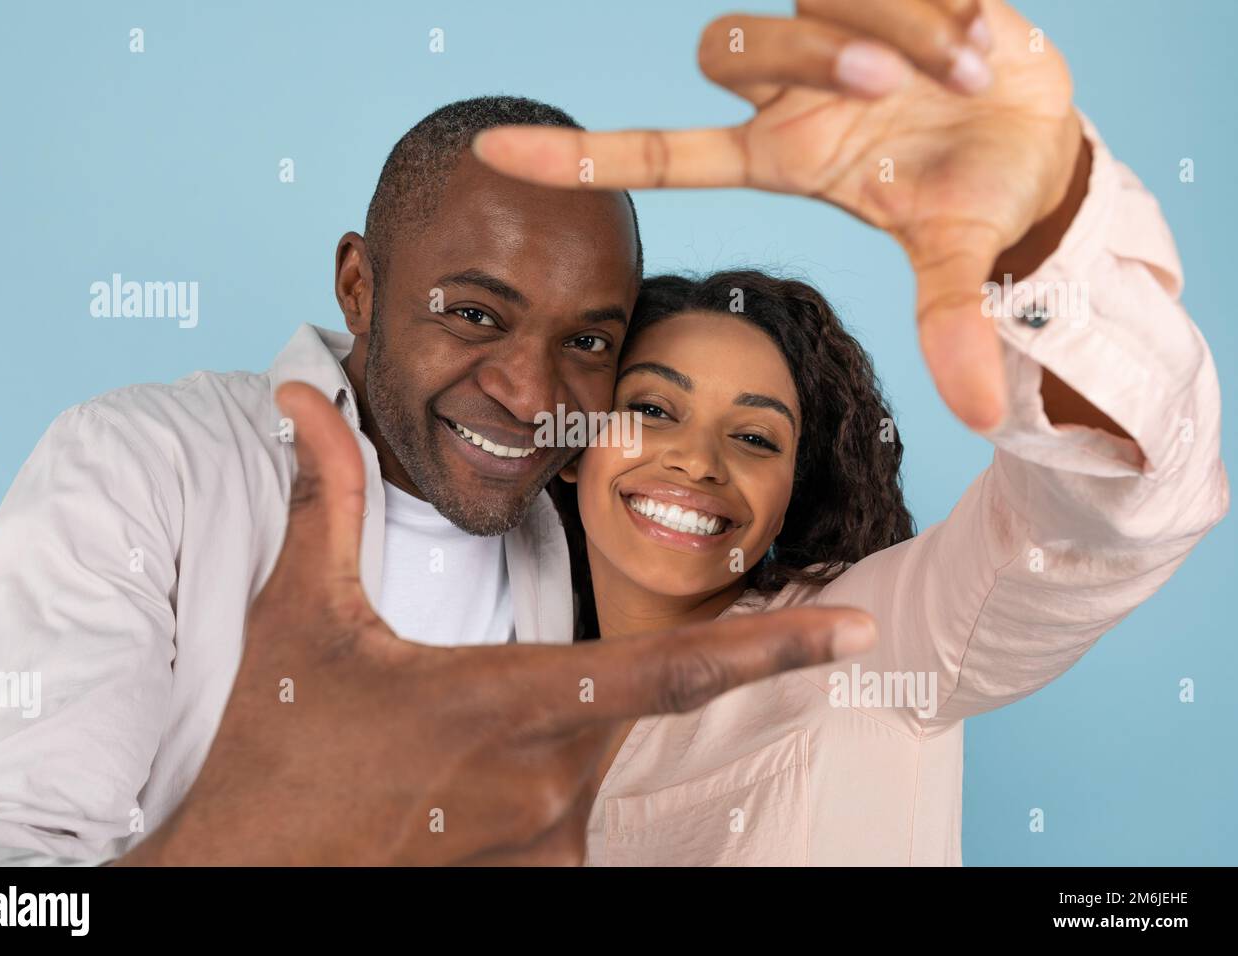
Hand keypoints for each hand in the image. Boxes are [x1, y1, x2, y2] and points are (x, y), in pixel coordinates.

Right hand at [115, 382, 874, 864]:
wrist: (242, 874)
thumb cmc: (277, 748)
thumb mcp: (302, 614)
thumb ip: (330, 497)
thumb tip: (303, 393)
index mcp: (511, 697)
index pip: (676, 667)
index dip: (777, 645)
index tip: (860, 629)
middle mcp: (550, 780)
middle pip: (625, 706)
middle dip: (582, 685)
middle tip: (465, 710)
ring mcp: (545, 844)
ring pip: (590, 768)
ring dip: (539, 744)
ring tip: (430, 762)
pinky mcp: (534, 884)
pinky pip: (568, 824)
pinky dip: (529, 794)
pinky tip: (442, 802)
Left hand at [471, 0, 1083, 432]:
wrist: (1041, 134)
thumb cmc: (979, 195)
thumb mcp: (960, 255)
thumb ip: (953, 322)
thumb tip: (979, 415)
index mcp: (783, 158)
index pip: (656, 155)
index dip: (577, 159)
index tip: (488, 153)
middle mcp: (785, 91)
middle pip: (723, 46)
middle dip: (813, 56)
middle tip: (896, 85)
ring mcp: (821, 30)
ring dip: (892, 22)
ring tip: (966, 65)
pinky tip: (978, 29)